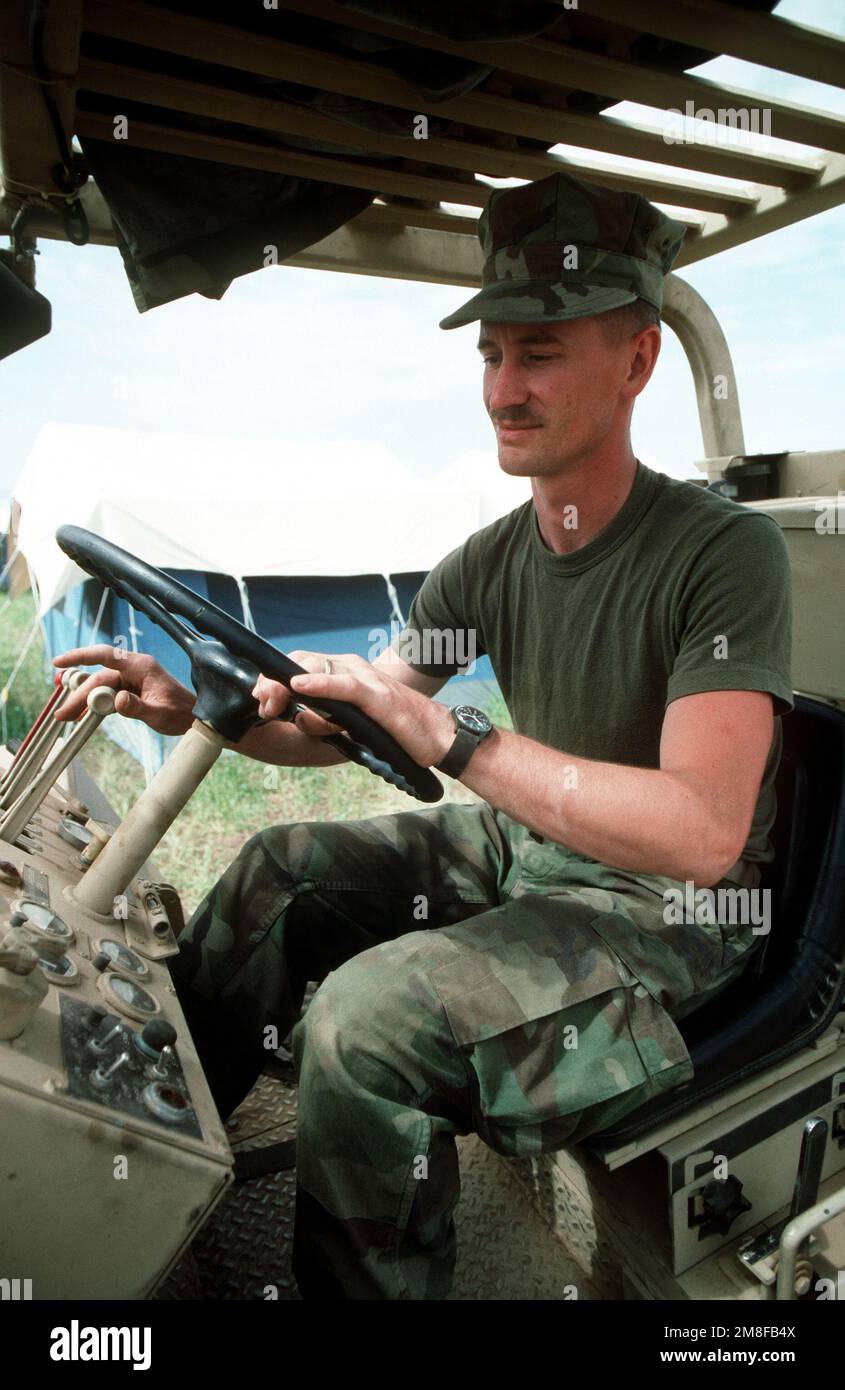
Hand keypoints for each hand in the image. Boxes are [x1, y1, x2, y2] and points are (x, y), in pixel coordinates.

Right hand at [52, 646, 194, 735]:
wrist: (194, 718)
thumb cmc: (181, 713)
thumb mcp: (159, 713)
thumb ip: (137, 707)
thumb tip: (117, 700)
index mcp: (141, 666)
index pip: (105, 656)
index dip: (80, 656)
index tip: (59, 661)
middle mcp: (133, 669)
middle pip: (99, 678)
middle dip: (79, 695)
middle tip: (62, 713)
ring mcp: (131, 680)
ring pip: (100, 687)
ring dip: (83, 701)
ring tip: (66, 716)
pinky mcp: (129, 691)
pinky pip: (107, 695)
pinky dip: (94, 705)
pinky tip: (81, 716)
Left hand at [253, 650, 454, 766]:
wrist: (437, 738)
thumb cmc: (396, 732)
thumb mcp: (352, 724)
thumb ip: (327, 717)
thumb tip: (299, 718)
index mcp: (343, 674)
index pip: (299, 666)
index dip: (273, 680)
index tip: (258, 700)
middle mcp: (351, 669)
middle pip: (300, 663)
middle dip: (272, 683)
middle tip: (260, 705)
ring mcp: (364, 679)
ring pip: (316, 670)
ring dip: (287, 686)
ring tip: (272, 702)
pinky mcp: (376, 695)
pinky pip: (342, 685)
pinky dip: (319, 685)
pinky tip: (300, 687)